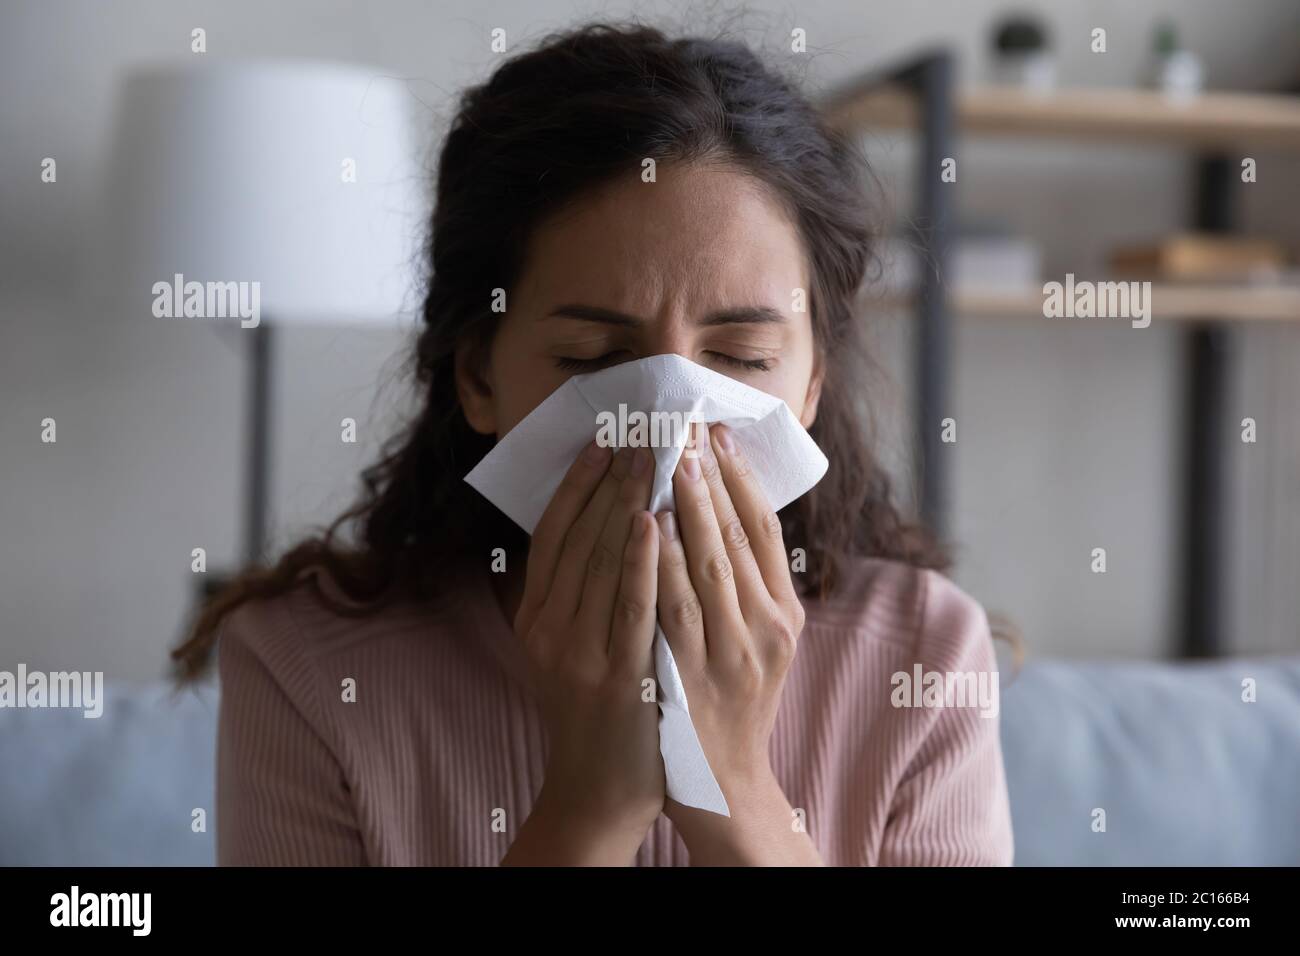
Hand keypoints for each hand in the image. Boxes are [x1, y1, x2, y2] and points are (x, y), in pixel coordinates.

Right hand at [501, 440, 664, 865]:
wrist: (601, 788)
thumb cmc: (598, 707)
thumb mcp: (572, 643)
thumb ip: (582, 589)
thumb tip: (613, 518)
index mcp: (535, 615)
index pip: (553, 532)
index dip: (578, 481)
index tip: (606, 437)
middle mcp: (547, 628)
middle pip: (580, 536)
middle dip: (613, 477)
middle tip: (641, 428)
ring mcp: (577, 653)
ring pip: (602, 561)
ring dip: (629, 501)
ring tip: (654, 455)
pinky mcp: (614, 677)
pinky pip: (629, 607)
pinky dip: (642, 560)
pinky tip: (657, 519)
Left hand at [655, 421, 822, 864]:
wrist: (717, 779)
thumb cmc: (733, 698)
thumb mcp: (759, 642)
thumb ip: (750, 584)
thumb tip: (729, 509)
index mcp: (785, 614)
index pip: (765, 530)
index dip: (742, 477)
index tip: (719, 433)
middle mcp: (764, 630)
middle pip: (737, 537)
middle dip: (711, 478)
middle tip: (687, 428)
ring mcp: (728, 654)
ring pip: (708, 565)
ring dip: (688, 508)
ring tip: (669, 458)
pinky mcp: (688, 675)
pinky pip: (672, 607)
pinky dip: (661, 562)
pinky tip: (647, 524)